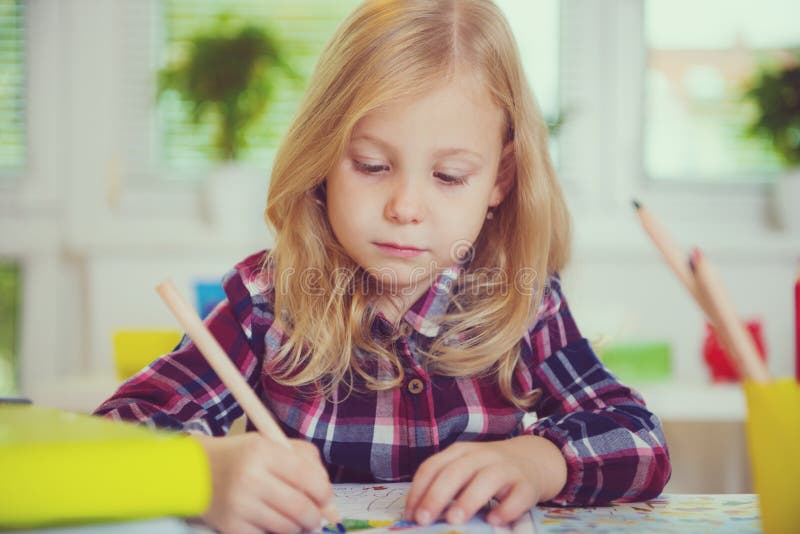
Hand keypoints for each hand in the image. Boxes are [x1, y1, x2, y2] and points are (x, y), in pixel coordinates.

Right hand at [194, 433, 333, 533]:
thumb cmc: (242, 456)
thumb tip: (329, 502)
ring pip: (286, 527)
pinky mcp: (230, 527)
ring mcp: (239, 505)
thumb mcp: (272, 444)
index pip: (309, 478)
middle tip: (314, 516)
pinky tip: (272, 522)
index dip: (324, 493)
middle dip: (314, 516)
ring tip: (293, 518)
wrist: (195, 472)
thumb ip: (306, 463)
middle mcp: (250, 478)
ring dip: (297, 526)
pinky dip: (276, 533)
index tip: (325, 499)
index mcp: (263, 451)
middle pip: (300, 508)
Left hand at [403, 435, 566, 526]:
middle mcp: (482, 455)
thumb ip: (445, 485)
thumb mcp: (465, 468)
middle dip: (437, 496)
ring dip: (468, 500)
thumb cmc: (490, 469)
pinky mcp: (527, 484)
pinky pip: (518, 496)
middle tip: (423, 520)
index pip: (433, 466)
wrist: (535, 459)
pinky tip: (493, 521)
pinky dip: (506, 509)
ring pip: (486, 480)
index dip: (419, 490)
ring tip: (454, 521)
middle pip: (456, 471)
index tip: (410, 515)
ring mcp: (506, 468)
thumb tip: (418, 514)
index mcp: (460, 452)